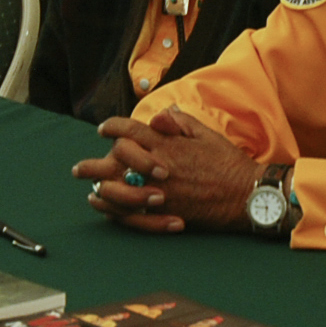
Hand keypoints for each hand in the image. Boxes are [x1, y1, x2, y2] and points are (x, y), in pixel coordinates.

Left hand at [71, 106, 265, 234]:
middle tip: (78, 168)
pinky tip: (103, 205)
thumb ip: (179, 122)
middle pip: (113, 162)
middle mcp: (158, 166)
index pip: (129, 130)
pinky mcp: (164, 213)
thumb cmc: (228, 163)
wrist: (247, 195)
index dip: (112, 127)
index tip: (103, 130)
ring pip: (116, 189)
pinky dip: (111, 209)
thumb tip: (160, 113)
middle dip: (92, 164)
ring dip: (97, 187)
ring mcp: (159, 191)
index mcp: (167, 144)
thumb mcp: (206, 134)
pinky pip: (128, 212)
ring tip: (87, 187)